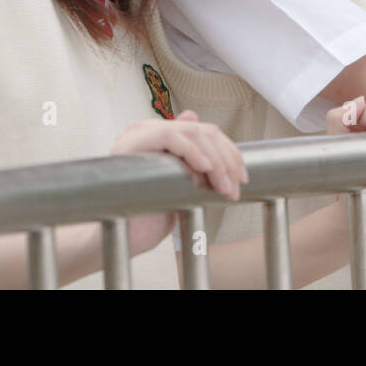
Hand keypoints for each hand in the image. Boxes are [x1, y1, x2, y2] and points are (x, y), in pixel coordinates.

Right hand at [109, 110, 248, 254]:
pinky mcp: (132, 144)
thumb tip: (202, 128)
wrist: (122, 237)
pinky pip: (171, 137)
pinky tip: (206, 168)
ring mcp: (138, 134)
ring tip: (225, 186)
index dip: (228, 152)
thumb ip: (193, 160)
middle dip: (226, 158)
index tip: (242, 177)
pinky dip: (193, 152)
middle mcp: (147, 130)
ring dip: (216, 160)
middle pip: (201, 130)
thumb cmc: (149, 215)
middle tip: (236, 185)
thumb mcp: (181, 184)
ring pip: (191, 132)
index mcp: (159, 136)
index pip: (203, 132)